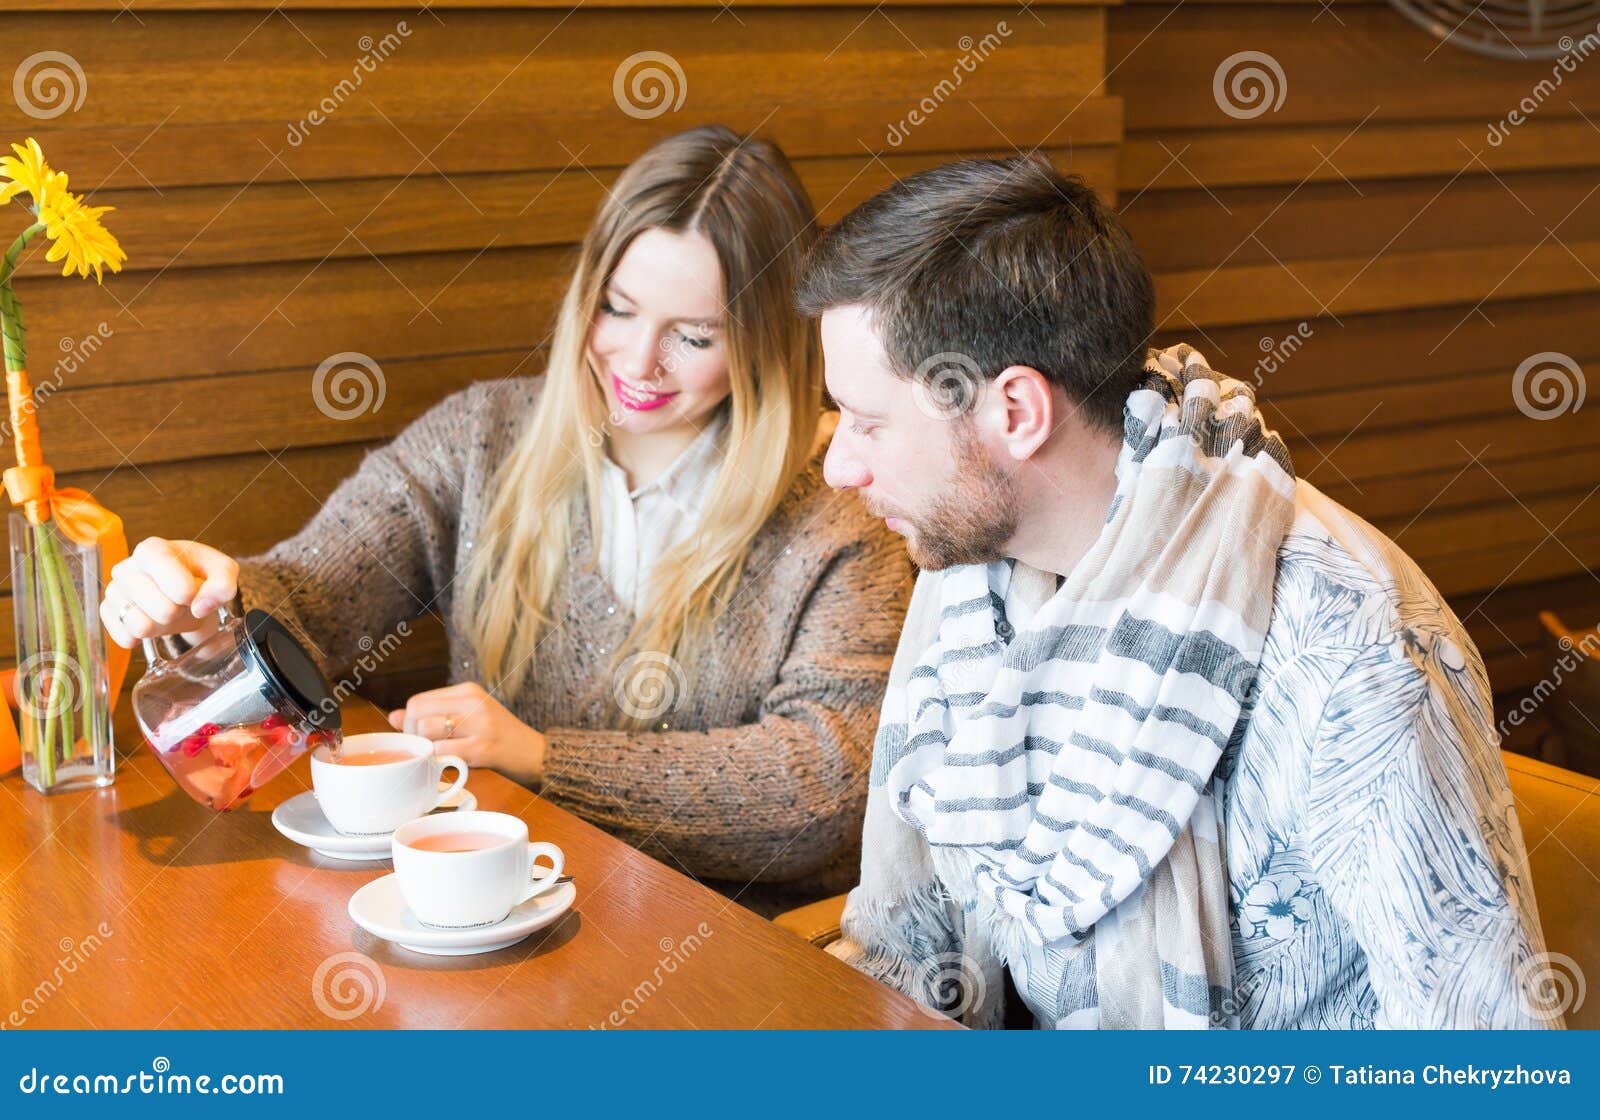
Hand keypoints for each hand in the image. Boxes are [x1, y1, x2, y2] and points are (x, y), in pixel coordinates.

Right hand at [101, 537, 239, 648]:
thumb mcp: (222, 571)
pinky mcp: (107, 613)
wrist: (180, 585)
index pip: (180, 588)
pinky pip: (126, 638)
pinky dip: (146, 636)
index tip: (195, 590)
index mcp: (152, 550)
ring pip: (142, 627)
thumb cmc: (198, 572)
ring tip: (167, 608)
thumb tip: (200, 606)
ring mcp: (113, 591)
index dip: (193, 596)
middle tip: (181, 601)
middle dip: (180, 612)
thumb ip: (223, 584)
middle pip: (164, 611)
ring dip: (163, 625)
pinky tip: (152, 619)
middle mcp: (126, 568)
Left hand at [388, 681, 547, 785]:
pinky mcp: (482, 747)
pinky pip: (442, 751)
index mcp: (469, 690)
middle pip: (417, 712)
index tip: (418, 737)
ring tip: (435, 755)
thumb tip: (393, 716)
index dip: (409, 722)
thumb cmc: (498, 737)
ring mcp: (479, 723)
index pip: (419, 700)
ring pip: (426, 729)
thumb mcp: (468, 717)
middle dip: (411, 734)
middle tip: (423, 749)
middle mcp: (474, 701)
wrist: (535, 753)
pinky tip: (446, 764)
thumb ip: (433, 714)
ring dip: (423, 747)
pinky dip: (436, 760)